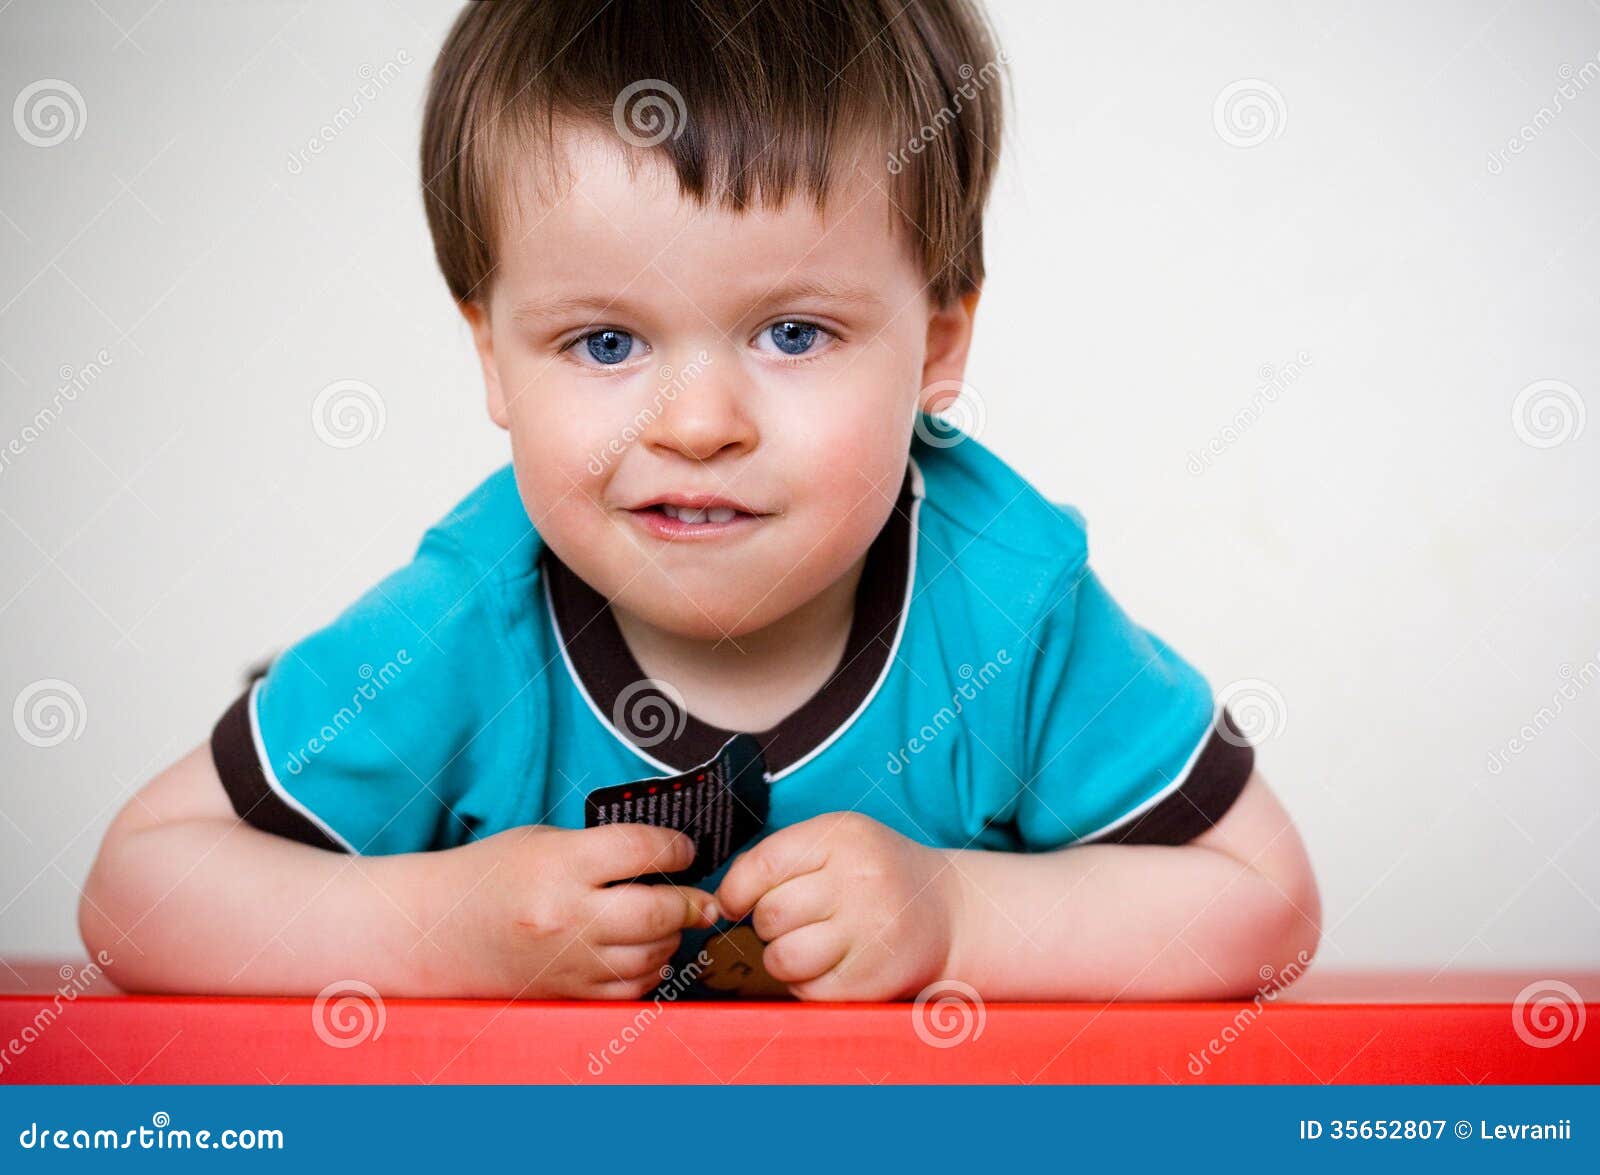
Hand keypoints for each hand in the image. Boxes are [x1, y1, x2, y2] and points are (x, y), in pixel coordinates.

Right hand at [438, 823, 719, 998]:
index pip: (641, 850)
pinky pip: (629, 989)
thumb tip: (663, 858)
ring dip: (672, 939)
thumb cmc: (491, 875)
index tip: (685, 851)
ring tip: (672, 924)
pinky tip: (648, 954)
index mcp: (560, 864)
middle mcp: (569, 915)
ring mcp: (569, 960)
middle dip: (693, 904)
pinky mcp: (567, 991)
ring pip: (650, 955)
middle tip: (705, 901)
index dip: (676, 849)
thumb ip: (602, 847)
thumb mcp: (544, 841)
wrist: (436, 930)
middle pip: (657, 911)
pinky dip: (650, 972)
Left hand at [714, 811, 959, 1000]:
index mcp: (844, 837)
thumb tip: (725, 895)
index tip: (735, 903)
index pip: (764, 864)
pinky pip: (807, 990)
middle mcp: (860, 881)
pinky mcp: (873, 980)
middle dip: (767, 925)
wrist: (950, 915)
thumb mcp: (840, 843)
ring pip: (782, 957)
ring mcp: (870, 933)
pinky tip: (830, 966)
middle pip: (770, 915)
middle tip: (790, 923)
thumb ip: (782, 857)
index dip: (736, 890)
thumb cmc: (878, 876)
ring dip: (782, 958)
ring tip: (807, 945)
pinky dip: (806, 983)